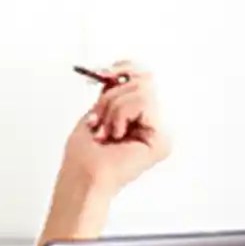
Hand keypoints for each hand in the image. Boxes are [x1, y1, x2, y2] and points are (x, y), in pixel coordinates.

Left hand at [59, 60, 170, 196]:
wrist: (83, 176)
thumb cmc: (83, 155)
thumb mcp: (97, 111)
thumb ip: (113, 90)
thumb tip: (117, 71)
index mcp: (136, 117)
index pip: (142, 78)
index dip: (123, 69)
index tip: (101, 72)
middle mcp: (150, 124)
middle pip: (143, 79)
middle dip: (112, 95)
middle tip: (99, 118)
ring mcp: (158, 132)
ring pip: (142, 89)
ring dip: (113, 108)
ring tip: (107, 131)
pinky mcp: (161, 139)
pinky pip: (142, 102)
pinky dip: (120, 114)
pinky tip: (117, 135)